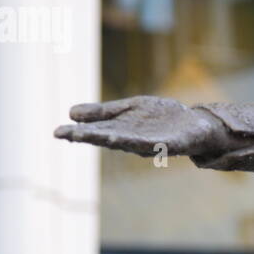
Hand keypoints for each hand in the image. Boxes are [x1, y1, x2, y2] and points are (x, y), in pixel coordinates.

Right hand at [54, 96, 232, 157]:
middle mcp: (133, 140)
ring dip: (112, 139)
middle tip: (67, 135)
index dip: (78, 133)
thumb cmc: (161, 118)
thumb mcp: (130, 109)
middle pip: (108, 138)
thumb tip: (70, 113)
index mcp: (121, 130)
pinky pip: (155, 144)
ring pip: (128, 142)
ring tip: (96, 135)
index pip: (96, 131)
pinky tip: (131, 140)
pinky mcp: (170, 144)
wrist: (196, 124)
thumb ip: (103, 112)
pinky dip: (142, 143)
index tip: (57, 132)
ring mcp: (151, 143)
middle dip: (89, 136)